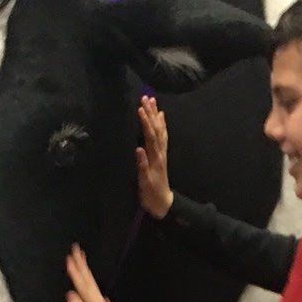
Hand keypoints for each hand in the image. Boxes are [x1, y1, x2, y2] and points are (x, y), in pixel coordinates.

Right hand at [65, 243, 108, 301]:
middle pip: (88, 280)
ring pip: (90, 284)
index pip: (84, 284)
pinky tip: (84, 277)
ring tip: (79, 257)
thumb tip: (70, 294)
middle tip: (76, 249)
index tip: (70, 258)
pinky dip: (87, 281)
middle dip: (81, 265)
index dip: (76, 272)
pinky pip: (91, 290)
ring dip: (84, 270)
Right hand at [135, 97, 172, 219]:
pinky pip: (163, 136)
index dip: (145, 122)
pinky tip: (160, 116)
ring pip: (160, 130)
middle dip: (151, 113)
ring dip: (156, 115)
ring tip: (152, 101)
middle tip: (146, 97)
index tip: (140, 108)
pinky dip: (162, 125)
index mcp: (155, 158)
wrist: (163, 204)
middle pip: (156, 129)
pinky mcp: (161, 155)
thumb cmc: (151, 195)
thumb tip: (138, 149)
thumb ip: (142, 166)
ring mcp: (162, 153)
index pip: (150, 136)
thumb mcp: (144, 183)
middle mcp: (160, 153)